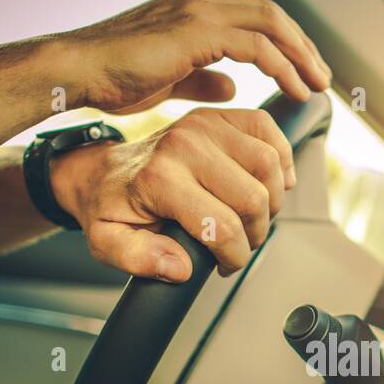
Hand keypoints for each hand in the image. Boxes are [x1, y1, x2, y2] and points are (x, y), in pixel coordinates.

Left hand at [50, 107, 294, 280]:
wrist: (104, 172)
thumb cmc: (111, 208)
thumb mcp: (108, 242)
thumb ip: (139, 259)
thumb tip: (179, 267)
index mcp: (159, 178)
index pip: (222, 227)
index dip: (234, 257)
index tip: (224, 264)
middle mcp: (184, 146)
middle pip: (253, 199)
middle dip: (255, 232)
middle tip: (240, 243)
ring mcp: (204, 125)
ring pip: (268, 166)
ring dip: (272, 199)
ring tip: (252, 215)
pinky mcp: (218, 116)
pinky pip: (267, 129)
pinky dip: (279, 156)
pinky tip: (269, 180)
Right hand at [58, 0, 330, 112]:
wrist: (78, 71)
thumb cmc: (112, 78)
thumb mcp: (168, 79)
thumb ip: (202, 77)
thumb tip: (233, 85)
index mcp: (193, 10)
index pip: (255, 17)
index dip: (286, 43)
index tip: (305, 71)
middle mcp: (199, 1)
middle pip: (271, 14)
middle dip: (303, 46)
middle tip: (323, 78)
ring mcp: (197, 11)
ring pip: (270, 23)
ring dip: (300, 55)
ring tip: (317, 85)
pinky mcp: (195, 30)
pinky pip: (255, 44)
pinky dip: (282, 66)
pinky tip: (294, 88)